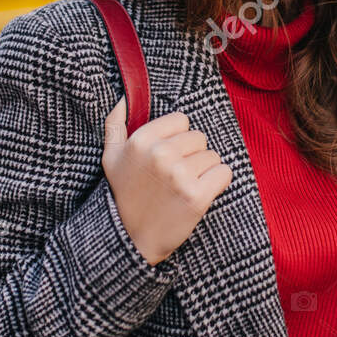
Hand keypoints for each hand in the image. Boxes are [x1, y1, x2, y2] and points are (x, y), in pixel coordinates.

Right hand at [102, 96, 232, 265]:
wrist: (132, 239)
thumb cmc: (124, 196)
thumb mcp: (111, 158)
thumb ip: (115, 124)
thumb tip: (126, 97)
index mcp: (141, 141)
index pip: (182, 120)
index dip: (177, 138)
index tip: (167, 157)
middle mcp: (160, 154)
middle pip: (199, 137)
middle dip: (192, 155)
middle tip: (175, 176)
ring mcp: (180, 176)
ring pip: (213, 156)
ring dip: (204, 171)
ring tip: (184, 187)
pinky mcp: (198, 196)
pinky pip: (224, 173)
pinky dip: (217, 183)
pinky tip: (200, 193)